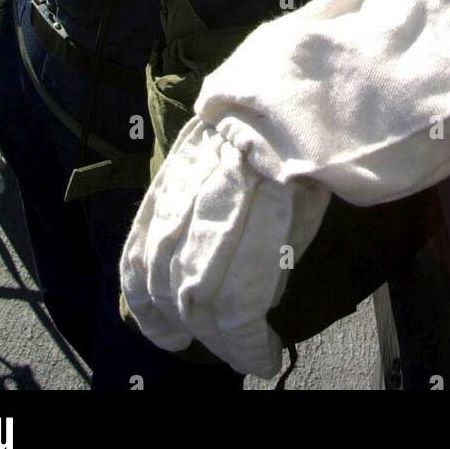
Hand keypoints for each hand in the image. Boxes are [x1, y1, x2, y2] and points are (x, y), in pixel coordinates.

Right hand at [119, 116, 329, 378]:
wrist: (270, 90)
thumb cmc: (303, 150)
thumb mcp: (310, 201)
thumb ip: (279, 251)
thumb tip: (256, 308)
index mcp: (264, 199)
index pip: (239, 293)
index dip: (246, 339)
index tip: (266, 358)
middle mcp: (213, 195)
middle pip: (195, 289)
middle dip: (215, 335)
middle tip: (237, 353)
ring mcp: (181, 185)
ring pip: (161, 273)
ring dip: (176, 320)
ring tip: (196, 341)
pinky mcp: (164, 180)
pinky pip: (139, 244)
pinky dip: (140, 290)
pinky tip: (157, 322)